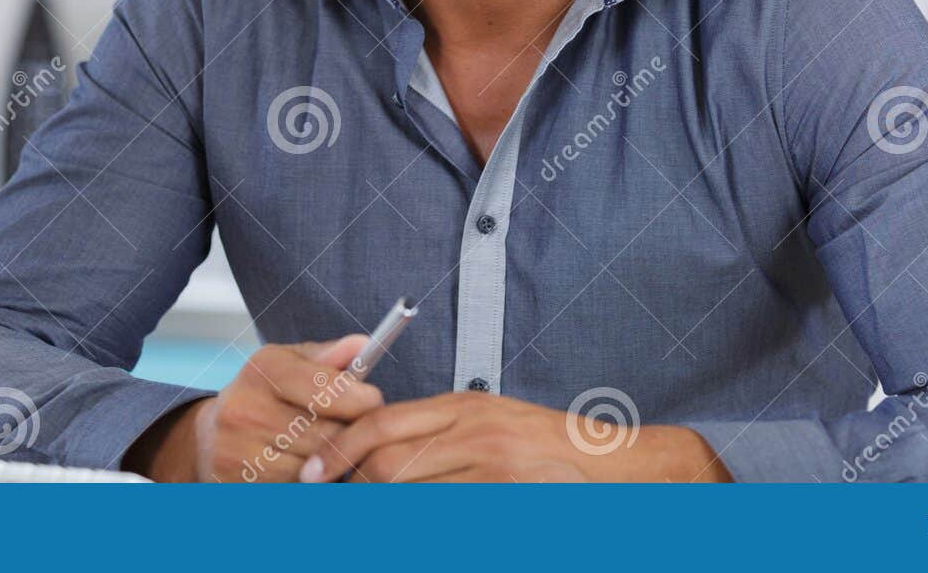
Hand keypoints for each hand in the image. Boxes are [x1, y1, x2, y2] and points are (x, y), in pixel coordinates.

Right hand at [125, 334, 382, 481]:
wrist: (209, 438)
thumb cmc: (264, 394)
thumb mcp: (291, 364)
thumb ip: (328, 357)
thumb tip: (363, 345)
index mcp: (263, 370)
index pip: (327, 390)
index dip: (361, 399)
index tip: (372, 402)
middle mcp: (244, 410)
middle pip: (326, 435)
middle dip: (350, 435)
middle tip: (356, 432)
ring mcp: (236, 452)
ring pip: (314, 469)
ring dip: (332, 465)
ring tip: (330, 452)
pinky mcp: (235, 487)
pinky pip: (295, 492)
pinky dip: (311, 485)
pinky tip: (311, 473)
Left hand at [297, 390, 727, 482]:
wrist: (616, 468)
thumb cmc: (548, 449)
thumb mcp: (491, 425)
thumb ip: (440, 434)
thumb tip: (376, 457)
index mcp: (465, 404)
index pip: (382, 422)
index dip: (339, 450)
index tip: (311, 476)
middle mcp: (474, 431)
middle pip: (387, 460)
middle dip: (351, 486)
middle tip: (326, 502)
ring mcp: (492, 467)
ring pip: (408, 491)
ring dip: (379, 507)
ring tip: (360, 517)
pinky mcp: (507, 497)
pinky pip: (443, 514)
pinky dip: (417, 520)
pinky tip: (412, 523)